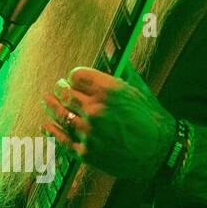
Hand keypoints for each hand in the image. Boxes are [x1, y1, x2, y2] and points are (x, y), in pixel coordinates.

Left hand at [40, 64, 174, 180]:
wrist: (160, 153)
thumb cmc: (152, 120)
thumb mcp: (139, 90)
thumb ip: (122, 72)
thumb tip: (115, 55)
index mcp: (108, 90)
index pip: (76, 76)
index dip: (73, 77)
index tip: (73, 79)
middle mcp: (95, 109)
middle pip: (65, 93)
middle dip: (61, 89)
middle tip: (59, 89)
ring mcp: (88, 132)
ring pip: (60, 114)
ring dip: (51, 106)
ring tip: (46, 100)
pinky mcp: (86, 152)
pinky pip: (62, 139)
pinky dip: (52, 131)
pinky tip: (46, 125)